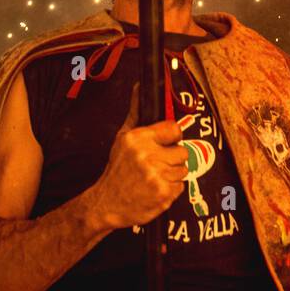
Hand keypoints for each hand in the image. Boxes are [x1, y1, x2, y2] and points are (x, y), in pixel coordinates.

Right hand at [91, 84, 186, 229]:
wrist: (106, 203)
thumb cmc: (117, 169)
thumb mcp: (122, 138)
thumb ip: (136, 112)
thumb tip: (139, 87)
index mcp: (139, 138)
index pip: (175, 129)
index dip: (171, 138)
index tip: (166, 143)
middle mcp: (147, 155)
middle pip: (182, 151)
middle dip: (171, 159)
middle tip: (156, 165)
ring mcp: (156, 175)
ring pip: (183, 170)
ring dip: (171, 175)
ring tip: (154, 177)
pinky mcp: (163, 194)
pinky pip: (181, 186)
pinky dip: (170, 190)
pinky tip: (155, 189)